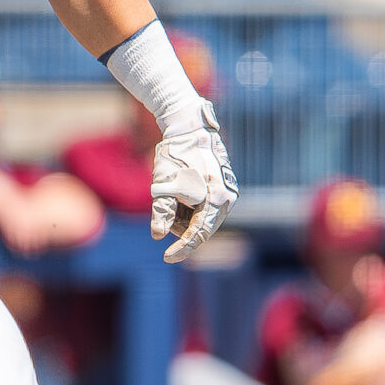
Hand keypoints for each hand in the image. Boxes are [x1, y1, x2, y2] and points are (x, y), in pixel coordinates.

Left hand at [151, 100, 236, 262]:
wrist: (189, 127)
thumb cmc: (175, 156)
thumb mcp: (163, 185)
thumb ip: (162, 212)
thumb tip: (157, 235)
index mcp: (215, 200)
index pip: (198, 235)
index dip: (181, 248)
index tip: (166, 258)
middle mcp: (227, 199)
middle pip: (200, 228)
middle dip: (180, 224)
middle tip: (164, 204)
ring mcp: (227, 193)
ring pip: (202, 218)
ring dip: (184, 213)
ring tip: (173, 190)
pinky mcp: (223, 187)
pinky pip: (205, 206)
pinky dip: (190, 204)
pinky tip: (182, 187)